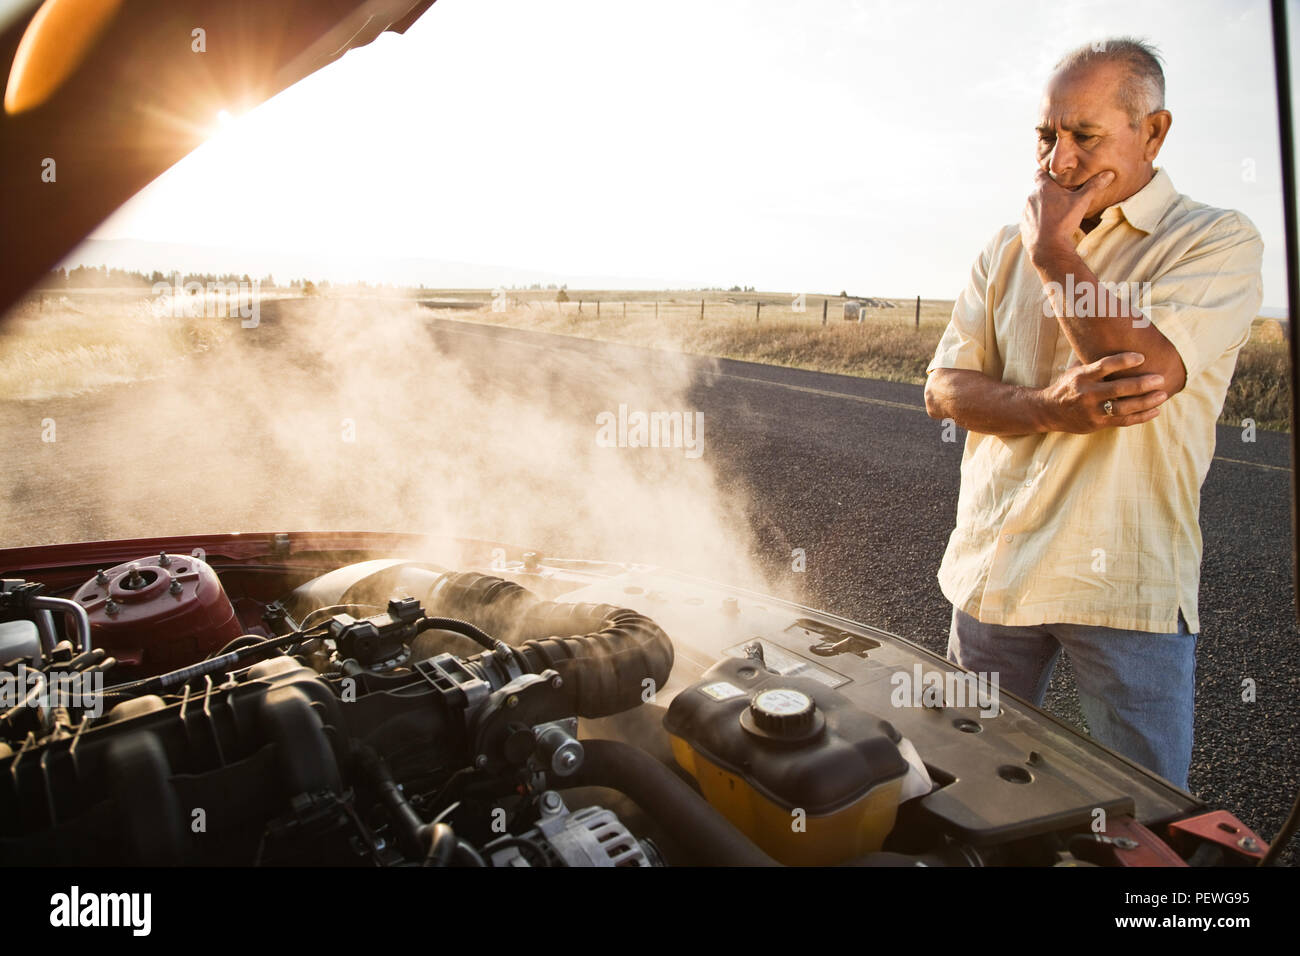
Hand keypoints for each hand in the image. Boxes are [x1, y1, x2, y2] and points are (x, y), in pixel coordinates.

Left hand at [1020, 168, 1114, 265]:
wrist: (1048, 247)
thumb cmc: (1064, 221)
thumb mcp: (1082, 202)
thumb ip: (1093, 186)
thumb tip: (1108, 174)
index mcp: (1043, 188)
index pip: (1040, 172)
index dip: (1047, 173)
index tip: (1055, 176)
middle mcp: (1031, 197)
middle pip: (1039, 189)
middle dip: (1048, 191)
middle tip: (1061, 196)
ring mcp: (1025, 212)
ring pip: (1034, 204)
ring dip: (1042, 205)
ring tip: (1055, 212)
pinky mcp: (1023, 225)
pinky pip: (1030, 218)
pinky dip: (1037, 219)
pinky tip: (1048, 224)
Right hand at [1039, 352, 1167, 432]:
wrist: (1048, 411)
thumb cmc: (1068, 385)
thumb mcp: (1076, 370)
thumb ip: (1093, 359)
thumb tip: (1113, 335)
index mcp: (1081, 376)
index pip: (1104, 366)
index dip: (1123, 361)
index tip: (1142, 357)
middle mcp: (1086, 394)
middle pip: (1118, 389)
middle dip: (1141, 384)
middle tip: (1160, 378)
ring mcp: (1092, 411)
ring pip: (1123, 408)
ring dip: (1145, 401)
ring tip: (1163, 394)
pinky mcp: (1097, 424)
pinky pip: (1123, 421)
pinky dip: (1141, 417)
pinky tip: (1155, 410)